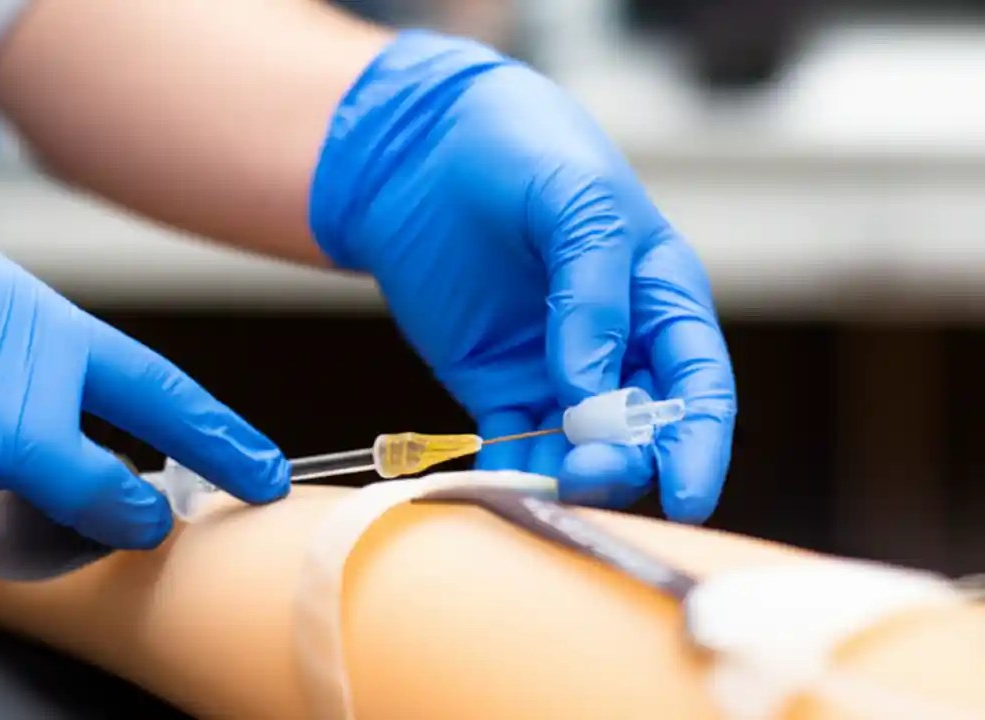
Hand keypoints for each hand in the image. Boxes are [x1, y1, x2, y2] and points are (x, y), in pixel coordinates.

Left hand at [311, 33, 735, 520]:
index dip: (700, 444)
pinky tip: (498, 489)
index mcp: (662, 296)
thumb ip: (592, 293)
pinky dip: (510, 472)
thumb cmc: (519, 150)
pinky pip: (513, 444)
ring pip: (579, 449)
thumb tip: (590, 391)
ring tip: (546, 489)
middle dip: (626, 464)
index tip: (688, 498)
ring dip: (569, 478)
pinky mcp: (498, 386)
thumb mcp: (576, 199)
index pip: (698, 384)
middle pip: (643, 431)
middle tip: (589, 477)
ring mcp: (558, 371)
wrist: (419, 148)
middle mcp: (621, 345)